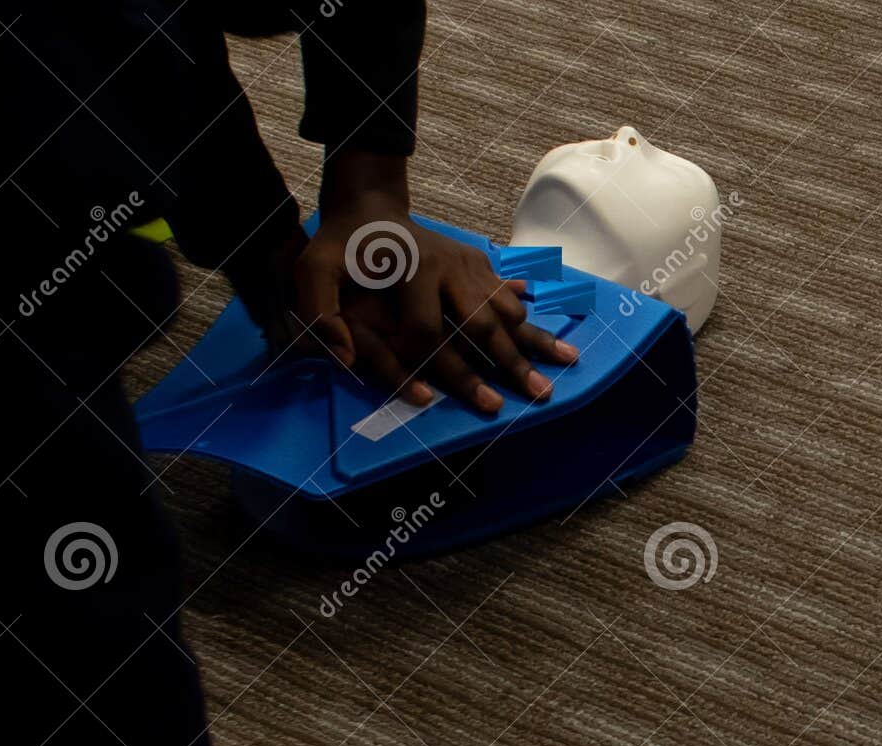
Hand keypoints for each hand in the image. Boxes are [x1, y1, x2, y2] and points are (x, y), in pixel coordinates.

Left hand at [293, 154, 578, 412]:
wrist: (367, 205)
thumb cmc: (339, 247)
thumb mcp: (313, 272)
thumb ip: (319, 312)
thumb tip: (344, 357)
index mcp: (413, 272)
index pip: (430, 333)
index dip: (449, 372)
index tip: (471, 404)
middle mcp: (449, 268)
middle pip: (484, 325)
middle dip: (511, 364)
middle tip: (538, 395)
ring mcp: (468, 263)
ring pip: (506, 308)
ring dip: (535, 339)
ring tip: (568, 363)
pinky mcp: (476, 263)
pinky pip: (507, 291)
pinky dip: (529, 313)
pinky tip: (552, 329)